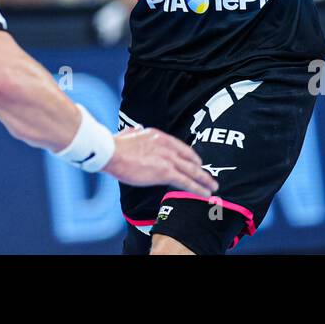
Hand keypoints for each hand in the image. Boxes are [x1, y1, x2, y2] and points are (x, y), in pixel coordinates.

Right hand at [103, 127, 217, 196]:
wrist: (111, 152)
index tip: (197, 162)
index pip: (181, 147)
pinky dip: (197, 188)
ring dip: (205, 179)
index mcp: (159, 136)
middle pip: (190, 159)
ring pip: (192, 170)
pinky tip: (204, 193)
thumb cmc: (115, 146)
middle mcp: (167, 146)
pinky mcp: (165, 172)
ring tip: (213, 187)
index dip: (191, 156)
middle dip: (201, 169)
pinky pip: (186, 181)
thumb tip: (134, 130)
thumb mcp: (128, 134)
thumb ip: (134, 132)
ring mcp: (167, 158)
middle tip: (209, 177)